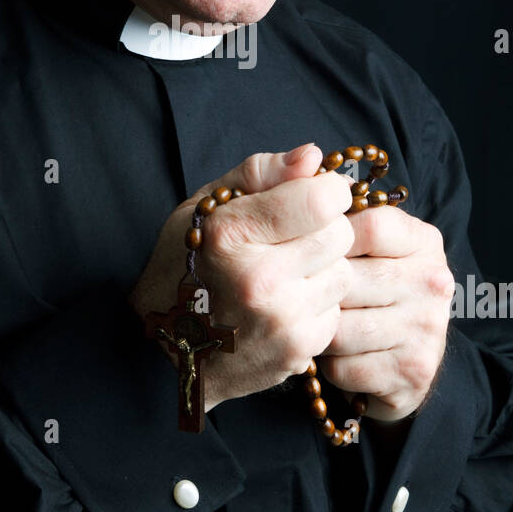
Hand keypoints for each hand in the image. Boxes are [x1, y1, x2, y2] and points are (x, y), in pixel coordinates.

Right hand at [128, 143, 353, 409]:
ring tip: (286, 273)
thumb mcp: (206, 204)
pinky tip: (284, 306)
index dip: (327, 190)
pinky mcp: (297, 354)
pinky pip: (336, 314)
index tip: (314, 195)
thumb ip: (260, 172)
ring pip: (344, 274)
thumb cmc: (185, 262)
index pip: (321, 201)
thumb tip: (312, 158)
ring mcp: (280, 323)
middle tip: (293, 237)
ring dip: (324, 269)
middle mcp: (259, 281)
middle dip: (324, 228)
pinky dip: (317, 306)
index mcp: (231, 234)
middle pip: (340, 234)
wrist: (168, 344)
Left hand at [317, 206, 453, 422]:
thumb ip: (326, 199)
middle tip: (304, 294)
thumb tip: (305, 156)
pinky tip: (337, 356)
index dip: (326, 238)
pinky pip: (344, 367)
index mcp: (423, 240)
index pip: (366, 225)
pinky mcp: (413, 372)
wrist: (400, 361)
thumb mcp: (358, 241)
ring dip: (319, 330)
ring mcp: (428, 329)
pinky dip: (329, 365)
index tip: (307, 250)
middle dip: (316, 291)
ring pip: (341, 327)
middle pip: (348, 279)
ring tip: (320, 323)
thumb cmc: (365, 288)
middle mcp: (434, 281)